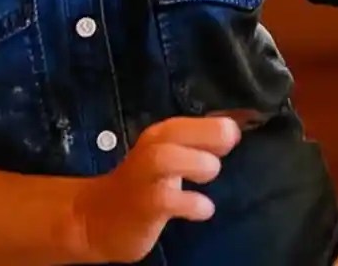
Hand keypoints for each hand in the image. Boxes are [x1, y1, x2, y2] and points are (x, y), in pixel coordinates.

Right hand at [68, 116, 241, 263]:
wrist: (97, 218)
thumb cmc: (144, 185)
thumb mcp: (169, 159)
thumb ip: (200, 144)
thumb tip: (235, 130)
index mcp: (160, 136)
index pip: (189, 120)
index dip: (218, 123)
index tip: (240, 130)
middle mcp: (150, 151)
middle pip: (175, 132)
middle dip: (208, 134)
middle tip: (227, 148)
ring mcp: (144, 178)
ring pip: (166, 159)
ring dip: (197, 164)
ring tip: (208, 174)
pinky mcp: (144, 206)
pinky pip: (168, 200)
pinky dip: (193, 204)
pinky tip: (204, 208)